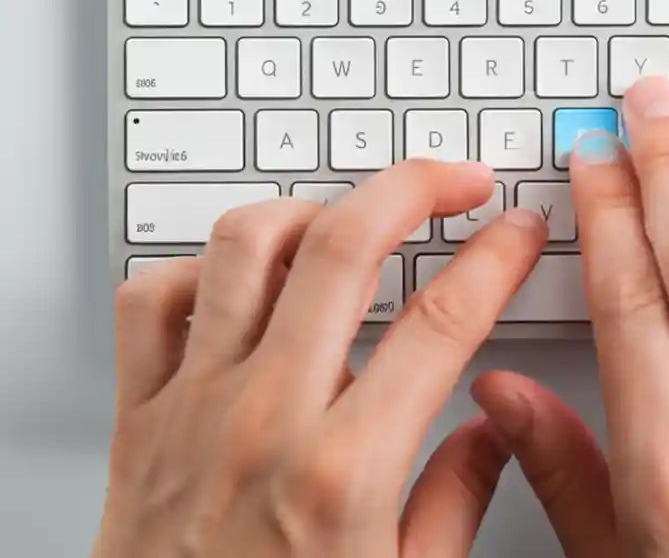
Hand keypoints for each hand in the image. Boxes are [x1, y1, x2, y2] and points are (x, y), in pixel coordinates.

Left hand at [96, 160, 549, 556]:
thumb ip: (457, 499)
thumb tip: (491, 428)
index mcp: (343, 471)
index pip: (443, 322)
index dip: (493, 257)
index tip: (517, 231)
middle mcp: (263, 421)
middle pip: (344, 249)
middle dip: (412, 187)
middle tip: (451, 179)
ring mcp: (192, 410)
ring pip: (243, 250)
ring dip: (311, 210)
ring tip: (354, 215)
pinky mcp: (139, 417)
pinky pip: (153, 301)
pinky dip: (201, 266)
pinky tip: (246, 275)